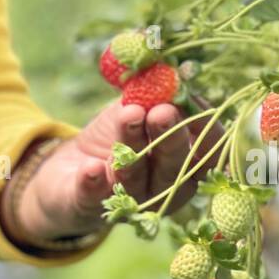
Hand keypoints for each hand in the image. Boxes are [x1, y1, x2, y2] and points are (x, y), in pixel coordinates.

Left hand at [9, 95, 224, 244]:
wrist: (71, 167)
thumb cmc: (117, 134)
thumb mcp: (135, 108)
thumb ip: (152, 95)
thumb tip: (167, 73)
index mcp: (184, 164)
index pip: (207, 154)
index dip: (205, 131)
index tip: (191, 102)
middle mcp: (162, 188)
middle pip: (174, 168)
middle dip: (170, 139)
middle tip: (162, 113)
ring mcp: (126, 202)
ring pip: (135, 180)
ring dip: (133, 151)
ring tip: (129, 117)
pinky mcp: (87, 205)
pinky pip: (92, 197)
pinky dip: (92, 183)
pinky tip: (91, 168)